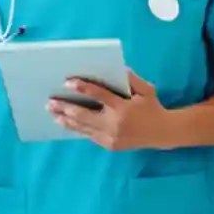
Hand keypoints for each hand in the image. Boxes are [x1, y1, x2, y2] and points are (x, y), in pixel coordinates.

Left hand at [47, 71, 170, 150]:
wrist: (162, 133)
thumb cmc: (152, 107)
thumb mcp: (146, 89)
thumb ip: (131, 79)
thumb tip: (116, 68)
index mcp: (123, 108)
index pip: (99, 95)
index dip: (83, 88)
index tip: (68, 82)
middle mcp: (114, 124)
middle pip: (84, 114)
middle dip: (66, 107)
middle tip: (51, 102)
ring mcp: (110, 137)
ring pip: (83, 128)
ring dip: (66, 120)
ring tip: (53, 114)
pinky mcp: (109, 145)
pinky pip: (89, 135)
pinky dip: (77, 128)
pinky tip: (67, 123)